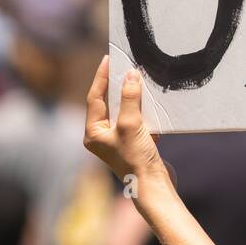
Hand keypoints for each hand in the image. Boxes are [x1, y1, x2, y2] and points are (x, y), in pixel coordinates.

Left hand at [84, 55, 164, 185]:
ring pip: (123, 111)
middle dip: (117, 85)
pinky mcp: (133, 143)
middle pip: (107, 103)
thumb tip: (130, 75)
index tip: (108, 59)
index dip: (101, 77)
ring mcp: (117, 140)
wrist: (152, 185)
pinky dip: (143, 111)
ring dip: (132, 98)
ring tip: (138, 80)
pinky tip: (151, 104)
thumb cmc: (135, 158)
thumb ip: (129, 98)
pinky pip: (136, 120)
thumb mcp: (130, 124)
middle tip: (123, 66)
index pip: (94, 98)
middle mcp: (102, 136)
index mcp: (93, 132)